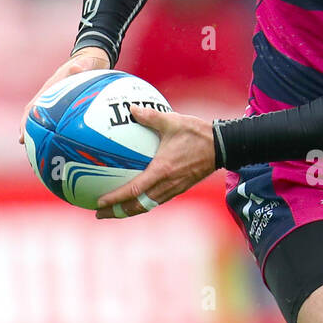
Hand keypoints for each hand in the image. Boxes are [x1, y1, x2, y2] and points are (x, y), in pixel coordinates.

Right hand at [19, 46, 110, 144]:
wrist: (93, 58)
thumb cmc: (89, 60)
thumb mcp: (87, 61)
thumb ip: (82, 65)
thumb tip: (76, 68)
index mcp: (51, 88)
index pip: (33, 107)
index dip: (26, 121)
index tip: (22, 135)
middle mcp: (50, 96)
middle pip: (34, 117)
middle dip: (28, 132)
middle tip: (26, 149)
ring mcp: (57, 101)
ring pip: (45, 120)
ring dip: (40, 134)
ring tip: (39, 153)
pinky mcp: (65, 105)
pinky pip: (59, 121)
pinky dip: (57, 132)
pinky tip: (64, 146)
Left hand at [95, 109, 216, 217]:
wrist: (222, 147)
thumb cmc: (198, 133)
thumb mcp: (173, 121)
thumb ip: (150, 116)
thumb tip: (130, 108)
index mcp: (162, 170)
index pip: (134, 190)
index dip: (116, 198)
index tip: (100, 202)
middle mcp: (167, 184)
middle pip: (138, 206)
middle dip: (117, 212)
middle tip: (99, 214)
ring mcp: (174, 188)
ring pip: (147, 206)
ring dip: (129, 211)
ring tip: (113, 212)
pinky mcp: (180, 188)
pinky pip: (157, 201)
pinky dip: (142, 204)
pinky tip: (135, 200)